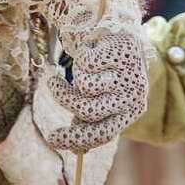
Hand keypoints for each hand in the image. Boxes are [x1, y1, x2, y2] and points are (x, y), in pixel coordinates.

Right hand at [41, 0, 150, 151]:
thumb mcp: (105, 98)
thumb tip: (74, 148)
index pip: (100, 134)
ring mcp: (129, 76)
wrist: (127, 36)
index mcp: (130, 114)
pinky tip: (93, 49)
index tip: (52, 139)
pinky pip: (87, 63)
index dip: (74, 139)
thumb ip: (90, 120)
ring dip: (75, 73)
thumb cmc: (113, 73)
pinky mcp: (123, 54)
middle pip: (87, 110)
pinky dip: (83, 54)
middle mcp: (133, 98)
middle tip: (53, 84)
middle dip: (64, 99)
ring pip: (85, 86)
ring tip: (76, 66)